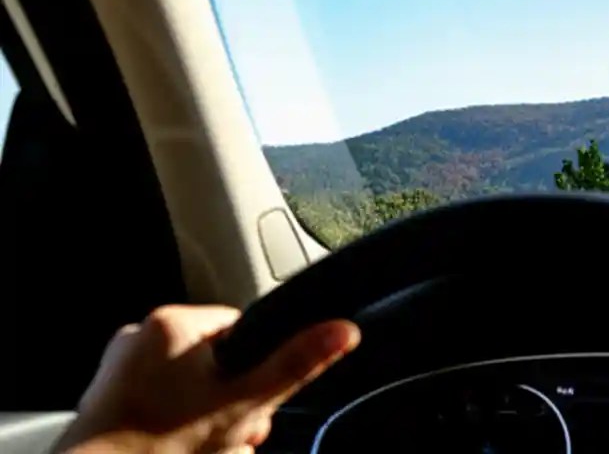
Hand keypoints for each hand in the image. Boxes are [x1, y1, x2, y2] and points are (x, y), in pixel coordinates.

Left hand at [56, 305, 359, 453]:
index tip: (253, 401)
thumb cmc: (157, 447)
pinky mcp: (109, 400)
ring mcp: (120, 371)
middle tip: (230, 435)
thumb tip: (344, 329)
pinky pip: (162, 404)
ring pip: (191, 390)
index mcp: (172, 323)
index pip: (241, 330)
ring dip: (208, 421)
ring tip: (204, 449)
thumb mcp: (241, 406)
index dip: (256, 370)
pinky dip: (176, 428)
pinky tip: (181, 450)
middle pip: (217, 365)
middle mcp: (140, 337)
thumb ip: (295, 365)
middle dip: (232, 404)